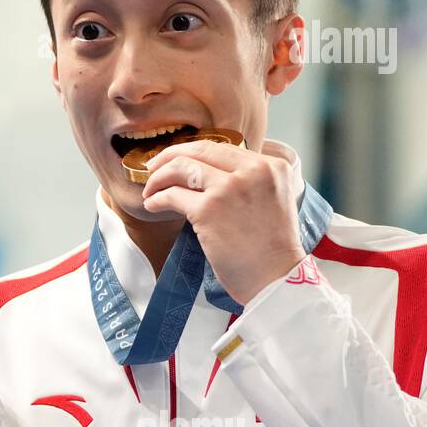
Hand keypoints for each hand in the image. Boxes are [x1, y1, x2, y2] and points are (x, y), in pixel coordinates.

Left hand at [139, 140, 305, 304]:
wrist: (275, 279)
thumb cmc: (270, 249)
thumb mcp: (271, 200)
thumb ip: (248, 182)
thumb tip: (207, 173)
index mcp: (272, 166)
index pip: (223, 148)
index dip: (194, 152)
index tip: (177, 159)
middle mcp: (252, 171)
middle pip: (200, 150)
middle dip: (170, 156)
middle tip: (153, 166)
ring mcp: (229, 188)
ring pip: (182, 167)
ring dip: (159, 177)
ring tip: (151, 190)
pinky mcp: (209, 209)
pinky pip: (172, 195)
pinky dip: (157, 198)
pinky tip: (153, 205)